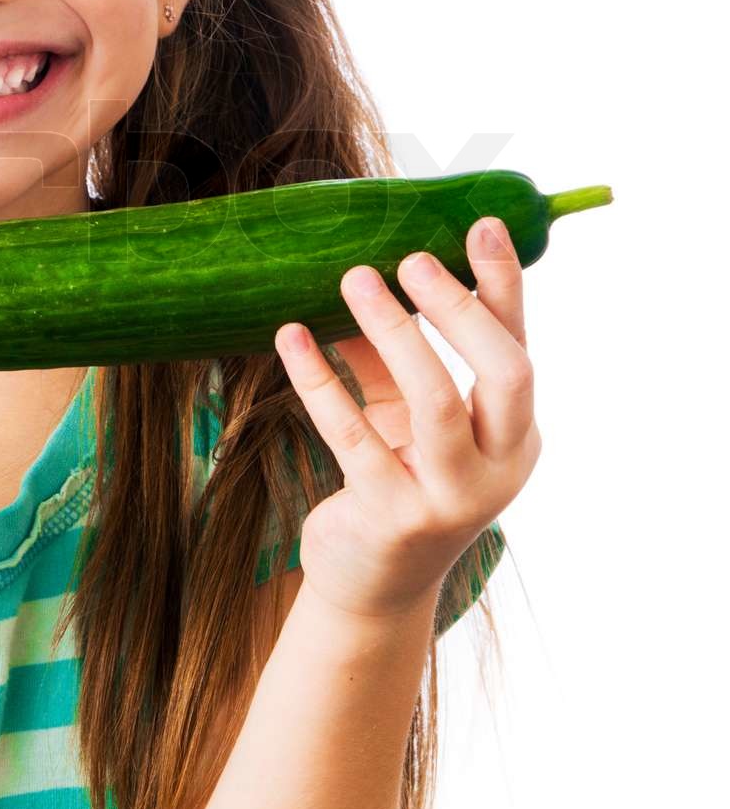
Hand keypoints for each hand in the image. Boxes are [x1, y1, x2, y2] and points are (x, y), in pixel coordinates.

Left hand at [272, 215, 539, 621]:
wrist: (373, 584)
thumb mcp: (403, 416)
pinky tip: (289, 337)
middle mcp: (498, 466)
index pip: (519, 347)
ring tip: (351, 278)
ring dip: (393, 333)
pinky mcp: (393, 515)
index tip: (480, 224)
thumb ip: (392, 355)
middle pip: (505, 374)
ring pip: (434, 403)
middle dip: (460, 309)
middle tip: (411, 257)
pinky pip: (353, 436)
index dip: (502, 286)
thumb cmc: (394, 478)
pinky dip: (320, 380)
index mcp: (515, 434)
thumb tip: (360, 271)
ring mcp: (450, 496)